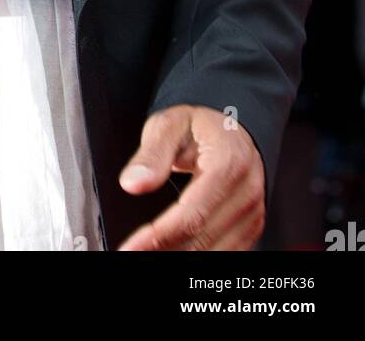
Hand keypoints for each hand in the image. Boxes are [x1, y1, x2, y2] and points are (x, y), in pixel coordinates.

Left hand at [116, 104, 265, 249]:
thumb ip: (151, 154)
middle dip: (163, 252)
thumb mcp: (169, 125)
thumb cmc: (198, 126)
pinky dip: (197, 258)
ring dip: (179, 259)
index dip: (159, 237)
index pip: (192, 214)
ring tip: (147, 256)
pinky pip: (225, 253)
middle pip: (202, 239)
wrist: (229, 128)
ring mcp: (252, 213)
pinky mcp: (250, 227)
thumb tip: (132, 184)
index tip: (130, 248)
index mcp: (229, 164)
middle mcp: (247, 193)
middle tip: (130, 254)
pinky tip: (172, 254)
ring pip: (214, 253)